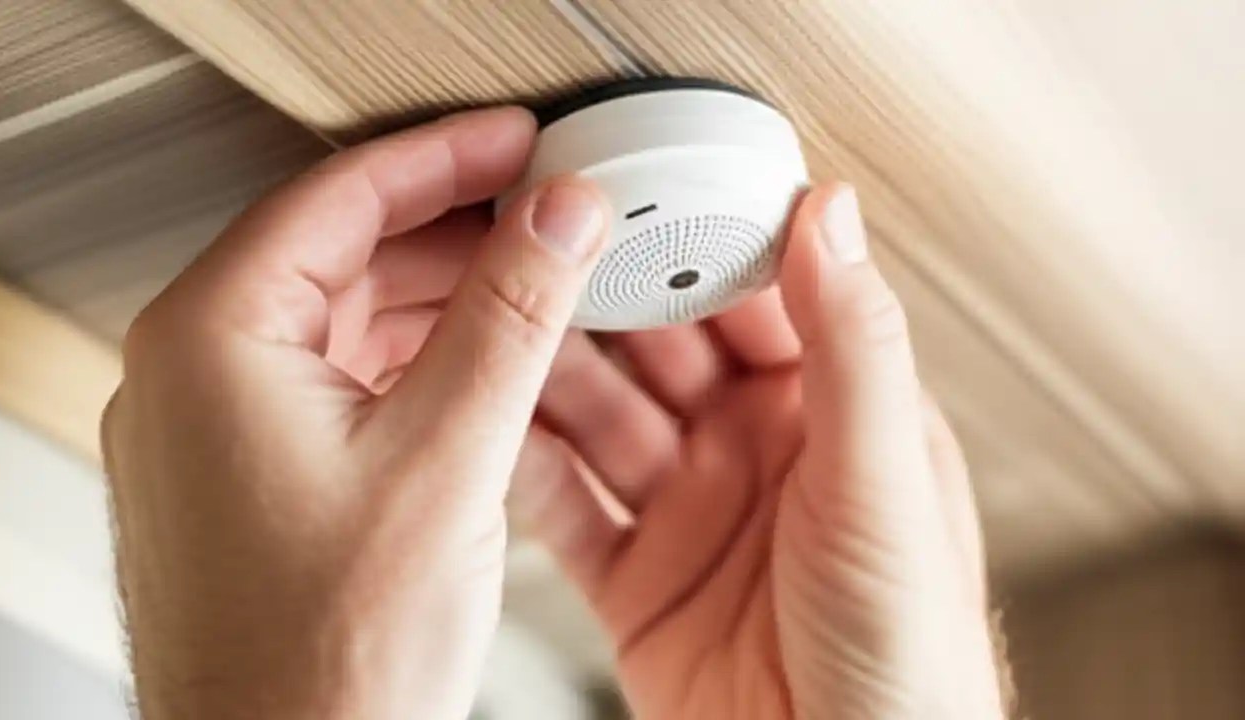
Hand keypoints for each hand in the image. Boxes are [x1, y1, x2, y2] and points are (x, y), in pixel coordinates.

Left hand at [101, 107, 612, 719]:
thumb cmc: (326, 666)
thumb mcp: (446, 461)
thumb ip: (509, 318)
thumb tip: (558, 218)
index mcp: (213, 342)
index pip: (338, 195)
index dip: (445, 157)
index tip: (519, 141)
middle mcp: (193, 373)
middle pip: (339, 251)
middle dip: (452, 230)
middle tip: (544, 214)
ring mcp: (215, 426)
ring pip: (342, 316)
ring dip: (439, 297)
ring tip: (532, 286)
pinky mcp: (248, 471)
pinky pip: (334, 377)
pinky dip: (411, 359)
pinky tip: (480, 363)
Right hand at [511, 185, 1007, 718]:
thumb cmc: (908, 659)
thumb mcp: (884, 483)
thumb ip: (852, 346)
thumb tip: (829, 214)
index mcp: (825, 415)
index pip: (751, 298)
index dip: (689, 243)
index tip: (629, 193)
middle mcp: (751, 454)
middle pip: (658, 350)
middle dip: (599, 300)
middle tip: (531, 248)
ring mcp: (688, 515)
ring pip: (598, 419)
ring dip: (546, 374)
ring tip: (490, 321)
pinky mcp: (635, 580)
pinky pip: (564, 508)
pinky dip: (521, 469)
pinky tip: (485, 427)